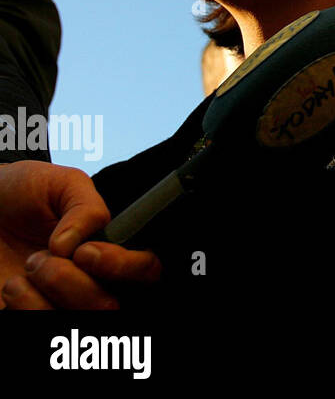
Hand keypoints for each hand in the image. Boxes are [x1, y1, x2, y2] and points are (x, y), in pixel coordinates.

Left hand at [0, 161, 160, 308]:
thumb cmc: (22, 192)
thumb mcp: (62, 183)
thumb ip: (86, 207)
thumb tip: (74, 246)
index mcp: (109, 248)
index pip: (146, 270)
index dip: (124, 267)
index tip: (86, 252)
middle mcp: (90, 280)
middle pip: (109, 305)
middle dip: (74, 283)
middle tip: (45, 256)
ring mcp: (58, 302)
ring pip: (74, 321)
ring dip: (45, 295)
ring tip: (28, 268)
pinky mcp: (26, 314)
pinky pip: (35, 326)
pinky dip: (22, 307)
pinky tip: (12, 285)